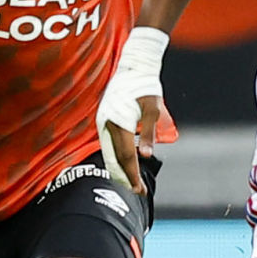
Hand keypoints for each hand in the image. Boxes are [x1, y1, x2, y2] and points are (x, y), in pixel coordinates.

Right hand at [96, 26, 167, 192]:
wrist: (133, 66)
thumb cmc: (145, 86)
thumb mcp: (152, 108)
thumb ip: (149, 132)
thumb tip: (147, 155)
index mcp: (118, 123)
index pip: (125, 156)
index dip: (132, 174)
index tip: (139, 189)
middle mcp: (107, 125)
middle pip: (115, 158)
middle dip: (126, 176)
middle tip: (138, 192)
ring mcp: (104, 122)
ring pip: (110, 152)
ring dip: (120, 169)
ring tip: (131, 182)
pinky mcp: (105, 119)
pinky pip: (109, 144)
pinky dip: (116, 157)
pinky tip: (123, 163)